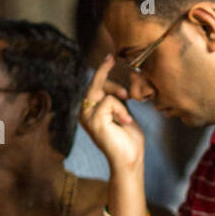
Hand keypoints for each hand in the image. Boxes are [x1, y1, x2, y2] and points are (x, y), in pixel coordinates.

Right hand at [79, 55, 145, 171]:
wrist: (130, 158)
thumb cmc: (128, 138)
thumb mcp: (123, 112)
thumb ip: (117, 99)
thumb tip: (119, 83)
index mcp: (90, 110)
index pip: (95, 85)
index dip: (103, 70)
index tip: (111, 56)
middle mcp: (84, 112)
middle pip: (95, 85)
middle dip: (110, 79)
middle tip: (124, 89)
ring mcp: (87, 117)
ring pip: (103, 92)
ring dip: (120, 102)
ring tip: (126, 118)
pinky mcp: (93, 120)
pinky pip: (109, 101)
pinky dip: (121, 110)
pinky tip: (125, 121)